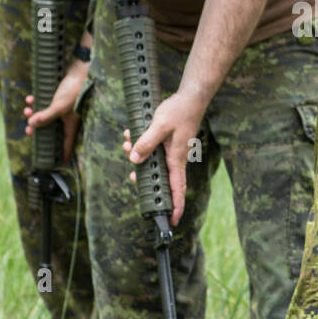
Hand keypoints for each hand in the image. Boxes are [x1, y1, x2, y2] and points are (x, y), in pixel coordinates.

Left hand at [24, 57, 88, 162]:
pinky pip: (46, 103)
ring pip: (47, 115)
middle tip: (28, 131)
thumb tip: (31, 125)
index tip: (60, 163)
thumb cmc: (74, 91)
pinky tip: (31, 99)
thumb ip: (45, 117)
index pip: (67, 144)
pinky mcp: (59, 96)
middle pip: (52, 129)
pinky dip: (37, 102)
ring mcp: (63, 107)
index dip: (63, 154)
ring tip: (27, 111)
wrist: (80, 71)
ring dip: (35, 114)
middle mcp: (68, 117)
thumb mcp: (58, 107)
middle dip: (39, 130)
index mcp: (71, 124)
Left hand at [123, 88, 206, 225]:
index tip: (172, 221)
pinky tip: (132, 134)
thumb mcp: (160, 126)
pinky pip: (152, 150)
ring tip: (126, 144)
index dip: (176, 206)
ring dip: (138, 156)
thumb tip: (134, 159)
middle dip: (143, 177)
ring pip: (153, 162)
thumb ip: (146, 143)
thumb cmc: (180, 111)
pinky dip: (141, 145)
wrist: (191, 97)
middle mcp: (175, 159)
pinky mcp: (168, 143)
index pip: (178, 189)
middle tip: (132, 176)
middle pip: (160, 178)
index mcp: (176, 159)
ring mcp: (172, 151)